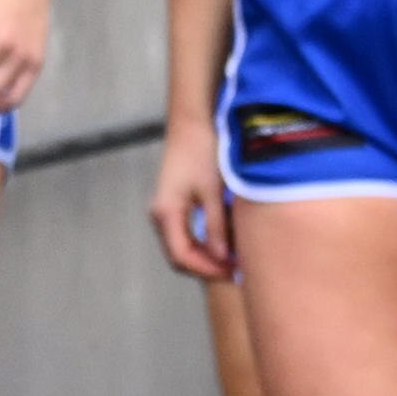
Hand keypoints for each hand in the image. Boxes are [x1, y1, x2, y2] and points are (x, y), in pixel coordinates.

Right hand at [150, 115, 232, 282]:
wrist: (193, 122)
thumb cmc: (202, 152)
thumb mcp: (213, 191)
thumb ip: (216, 226)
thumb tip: (223, 258)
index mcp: (166, 213)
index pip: (182, 256)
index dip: (206, 270)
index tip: (231, 273)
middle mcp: (160, 215)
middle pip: (180, 256)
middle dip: (206, 267)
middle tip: (236, 271)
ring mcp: (166, 210)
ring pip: (183, 246)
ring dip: (206, 256)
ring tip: (233, 259)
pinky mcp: (174, 204)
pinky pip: (186, 233)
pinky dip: (204, 242)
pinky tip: (225, 241)